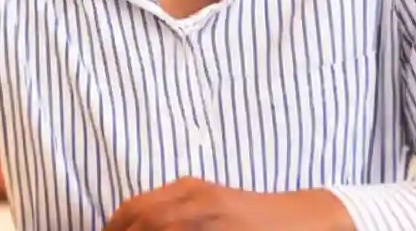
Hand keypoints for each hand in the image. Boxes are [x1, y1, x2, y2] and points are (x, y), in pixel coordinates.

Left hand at [104, 177, 353, 230]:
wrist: (300, 219)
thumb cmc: (247, 216)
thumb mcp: (207, 204)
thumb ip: (173, 213)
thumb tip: (130, 227)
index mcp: (188, 188)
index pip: (136, 207)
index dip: (115, 227)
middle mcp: (198, 199)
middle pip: (147, 219)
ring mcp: (215, 219)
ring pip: (166, 229)